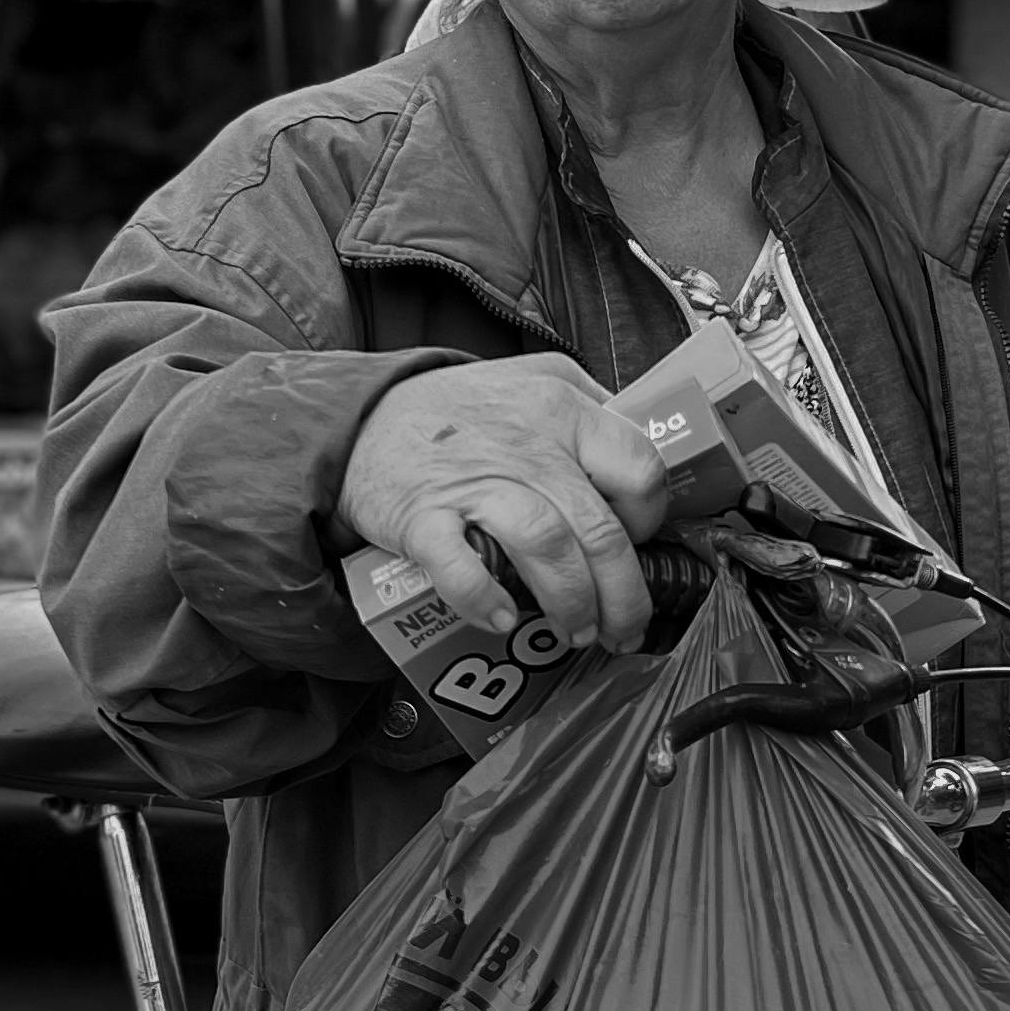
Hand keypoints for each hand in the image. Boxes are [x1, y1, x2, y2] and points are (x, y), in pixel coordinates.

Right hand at [340, 352, 670, 649]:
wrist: (360, 419)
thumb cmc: (456, 412)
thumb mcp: (533, 378)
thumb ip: (588, 404)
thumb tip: (639, 456)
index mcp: (563, 410)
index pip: (639, 469)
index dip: (649, 522)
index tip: (637, 548)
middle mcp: (528, 445)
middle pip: (600, 529)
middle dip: (623, 596)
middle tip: (621, 627)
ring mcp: (475, 481)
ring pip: (548, 548)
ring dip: (571, 603)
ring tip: (575, 631)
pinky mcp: (423, 516)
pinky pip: (460, 566)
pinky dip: (483, 598)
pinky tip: (500, 619)